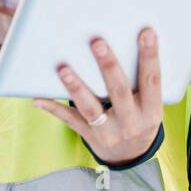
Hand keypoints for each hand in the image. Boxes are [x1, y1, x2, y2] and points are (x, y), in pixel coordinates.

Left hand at [33, 28, 162, 165]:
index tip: (146, 32)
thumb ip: (143, 80)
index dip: (150, 56)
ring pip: (91, 108)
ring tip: (64, 69)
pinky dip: (53, 108)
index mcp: (151, 111)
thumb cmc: (140, 118)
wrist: (129, 157)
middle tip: (98, 43)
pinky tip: (38, 97)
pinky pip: (69, 120)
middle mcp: (131, 123)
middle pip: (119, 91)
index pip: (152, 80)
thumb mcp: (151, 105)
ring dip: (76, 88)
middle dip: (108, 66)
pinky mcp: (89, 136)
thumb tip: (131, 39)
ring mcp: (109, 132)